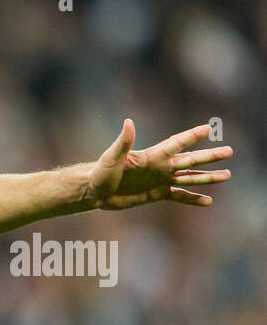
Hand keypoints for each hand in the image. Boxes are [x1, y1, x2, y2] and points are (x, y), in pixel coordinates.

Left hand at [87, 120, 231, 209]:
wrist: (95, 192)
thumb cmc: (101, 172)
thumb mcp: (111, 157)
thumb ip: (123, 142)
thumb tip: (129, 122)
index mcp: (152, 156)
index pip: (176, 144)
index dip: (191, 136)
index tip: (209, 128)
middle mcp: (160, 167)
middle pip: (190, 160)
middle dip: (209, 157)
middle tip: (229, 151)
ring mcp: (160, 181)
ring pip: (189, 178)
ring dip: (207, 177)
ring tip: (227, 175)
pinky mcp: (156, 194)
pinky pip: (178, 196)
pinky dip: (192, 199)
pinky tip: (207, 201)